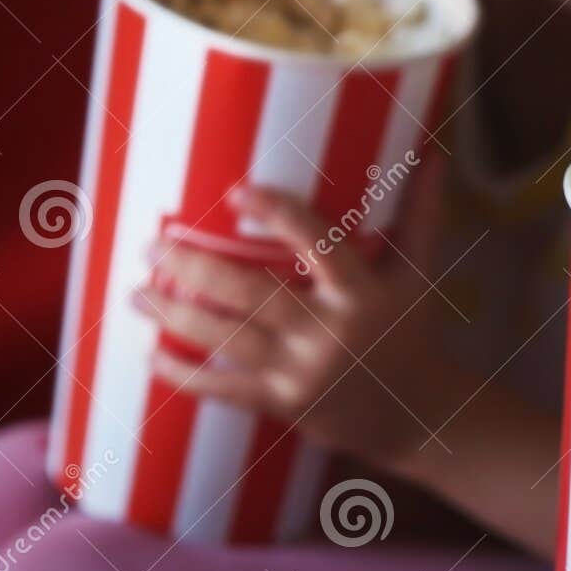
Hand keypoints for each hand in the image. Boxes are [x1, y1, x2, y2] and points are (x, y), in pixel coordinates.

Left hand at [131, 182, 461, 465]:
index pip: (319, 245)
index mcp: (364, 292)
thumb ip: (421, 215)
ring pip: (229, 339)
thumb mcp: (420, 275)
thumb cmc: (411, 332)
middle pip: (253, 294)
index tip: (238, 191)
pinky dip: (185, 376)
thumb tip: (432, 155)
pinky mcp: (285, 403)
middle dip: (195, 268)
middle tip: (152, 246)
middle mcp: (332, 331)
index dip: (279, 216)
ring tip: (138, 293)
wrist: (415, 415)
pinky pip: (226, 389)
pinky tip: (152, 355)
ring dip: (175, 316)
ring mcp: (305, 371)